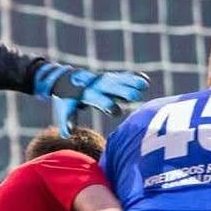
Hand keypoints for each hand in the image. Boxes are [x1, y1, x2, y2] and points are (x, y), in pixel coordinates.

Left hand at [35, 63, 149, 134]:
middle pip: (111, 88)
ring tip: (145, 86)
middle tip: (135, 96)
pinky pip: (123, 77)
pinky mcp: (109, 78)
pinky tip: (145, 80)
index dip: (105, 104)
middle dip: (122, 91)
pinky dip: (133, 78)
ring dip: (132, 82)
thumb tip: (66, 133)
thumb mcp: (65, 108)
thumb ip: (67, 119)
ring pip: (119, 81)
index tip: (114, 110)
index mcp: (86, 93)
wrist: (66, 79)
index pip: (97, 99)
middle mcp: (97, 85)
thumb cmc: (66, 99)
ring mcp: (104, 81)